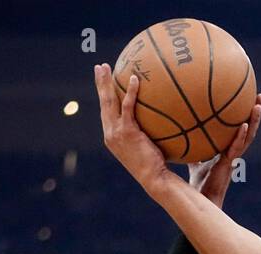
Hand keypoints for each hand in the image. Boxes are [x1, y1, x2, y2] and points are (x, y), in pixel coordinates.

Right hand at [94, 64, 169, 191]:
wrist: (154, 179)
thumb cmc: (156, 169)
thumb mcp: (146, 150)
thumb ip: (146, 136)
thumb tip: (160, 124)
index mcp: (112, 137)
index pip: (106, 113)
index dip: (104, 97)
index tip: (103, 83)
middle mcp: (110, 133)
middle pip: (103, 103)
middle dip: (100, 84)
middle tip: (99, 67)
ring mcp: (116, 133)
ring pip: (109, 102)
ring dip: (106, 82)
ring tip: (106, 67)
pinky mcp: (127, 132)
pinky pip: (128, 107)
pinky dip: (130, 92)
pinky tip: (134, 79)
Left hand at [188, 93, 260, 208]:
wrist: (201, 199)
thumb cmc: (196, 181)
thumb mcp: (190, 155)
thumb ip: (187, 141)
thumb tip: (173, 122)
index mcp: (227, 148)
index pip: (238, 128)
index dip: (244, 114)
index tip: (247, 97)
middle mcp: (233, 150)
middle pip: (248, 128)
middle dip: (254, 113)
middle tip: (260, 95)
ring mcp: (233, 157)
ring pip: (248, 136)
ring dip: (255, 121)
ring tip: (258, 105)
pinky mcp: (229, 164)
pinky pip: (237, 148)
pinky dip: (241, 136)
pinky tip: (244, 125)